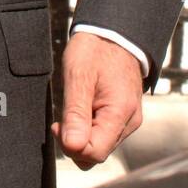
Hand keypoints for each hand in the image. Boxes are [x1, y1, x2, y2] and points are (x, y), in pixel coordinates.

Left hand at [51, 32, 142, 169]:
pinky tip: (82, 108)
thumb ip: (75, 113)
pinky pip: (103, 134)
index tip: (57, 124)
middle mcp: (129, 122)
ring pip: (99, 146)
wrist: (112, 34)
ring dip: (80, 134)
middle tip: (62, 116)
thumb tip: (72, 146)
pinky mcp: (123, 117)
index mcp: (120, 113)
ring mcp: (128, 120)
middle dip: (74, 141)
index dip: (71, 146)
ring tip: (74, 107)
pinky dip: (88, 128)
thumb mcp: (78, 76)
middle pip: (97, 153)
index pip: (95, 153)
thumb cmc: (95, 50)